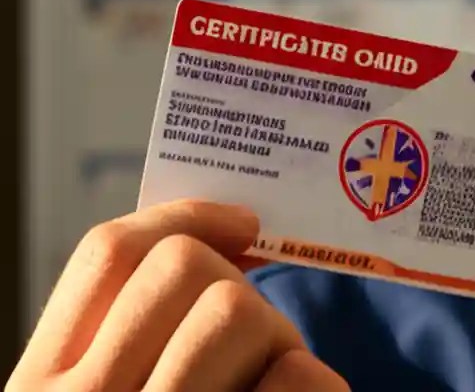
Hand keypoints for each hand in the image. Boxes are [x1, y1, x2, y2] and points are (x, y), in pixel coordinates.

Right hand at [8, 200, 348, 391]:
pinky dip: (317, 384)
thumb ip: (137, 331)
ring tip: (267, 384)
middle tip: (255, 347)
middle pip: (185, 264)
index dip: (187, 216)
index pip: (107, 252)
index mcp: (40, 387)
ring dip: (280, 341)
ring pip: (239, 309)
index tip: (243, 223)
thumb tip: (230, 232)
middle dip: (241, 290)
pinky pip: (301, 376)